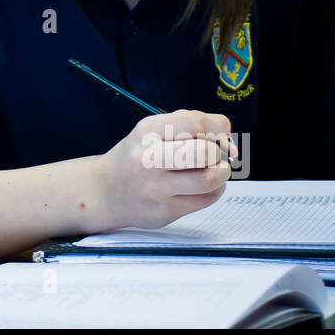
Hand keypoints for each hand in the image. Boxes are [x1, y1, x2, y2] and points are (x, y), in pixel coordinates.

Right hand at [92, 110, 235, 231]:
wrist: (105, 191)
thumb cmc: (136, 157)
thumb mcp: (151, 130)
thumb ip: (187, 126)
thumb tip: (228, 141)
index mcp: (147, 131)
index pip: (196, 122)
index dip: (219, 127)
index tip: (221, 134)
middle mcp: (148, 159)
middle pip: (205, 152)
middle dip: (218, 152)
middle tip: (213, 154)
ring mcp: (156, 188)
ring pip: (209, 179)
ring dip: (222, 172)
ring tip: (214, 170)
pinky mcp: (165, 211)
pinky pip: (206, 199)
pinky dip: (216, 190)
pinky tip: (205, 186)